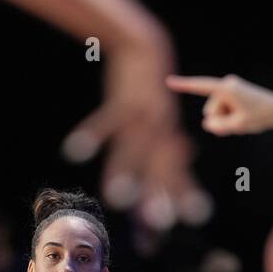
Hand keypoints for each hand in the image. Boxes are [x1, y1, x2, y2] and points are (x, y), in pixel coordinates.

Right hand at [62, 33, 210, 225]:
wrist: (144, 49)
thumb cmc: (153, 87)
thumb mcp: (165, 112)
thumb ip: (172, 135)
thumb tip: (185, 152)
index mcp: (168, 134)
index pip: (177, 168)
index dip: (185, 192)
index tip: (196, 216)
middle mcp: (158, 129)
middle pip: (159, 165)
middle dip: (159, 193)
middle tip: (160, 222)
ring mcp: (141, 116)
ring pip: (132, 149)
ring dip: (124, 173)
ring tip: (118, 199)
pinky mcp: (122, 101)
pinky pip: (106, 122)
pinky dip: (91, 135)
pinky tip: (76, 152)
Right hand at [166, 73, 272, 135]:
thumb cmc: (259, 116)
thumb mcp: (238, 126)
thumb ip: (218, 127)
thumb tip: (207, 123)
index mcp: (227, 89)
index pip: (201, 86)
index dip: (184, 85)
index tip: (168, 81)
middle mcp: (226, 84)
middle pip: (211, 110)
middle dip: (220, 120)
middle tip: (240, 122)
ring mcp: (229, 87)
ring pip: (216, 112)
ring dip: (226, 119)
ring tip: (243, 119)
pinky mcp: (231, 92)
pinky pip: (222, 109)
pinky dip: (229, 116)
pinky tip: (242, 117)